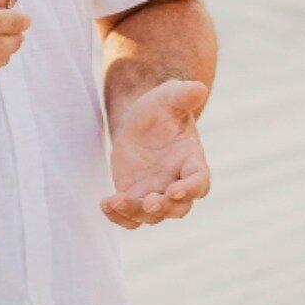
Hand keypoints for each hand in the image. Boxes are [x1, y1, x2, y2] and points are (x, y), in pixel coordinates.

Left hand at [102, 79, 209, 228]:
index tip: (175, 190)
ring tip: (115, 201)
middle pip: (178, 208)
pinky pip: (129, 216)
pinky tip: (105, 204)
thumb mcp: (171, 96)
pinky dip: (118, 216)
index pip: (199, 181)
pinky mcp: (134, 196)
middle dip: (165, 209)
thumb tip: (199, 88)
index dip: (191, 189)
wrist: (138, 120)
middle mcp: (177, 182)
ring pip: (151, 216)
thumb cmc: (161, 106)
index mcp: (192, 160)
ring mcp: (156, 193)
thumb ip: (184, 94)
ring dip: (135, 213)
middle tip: (149, 203)